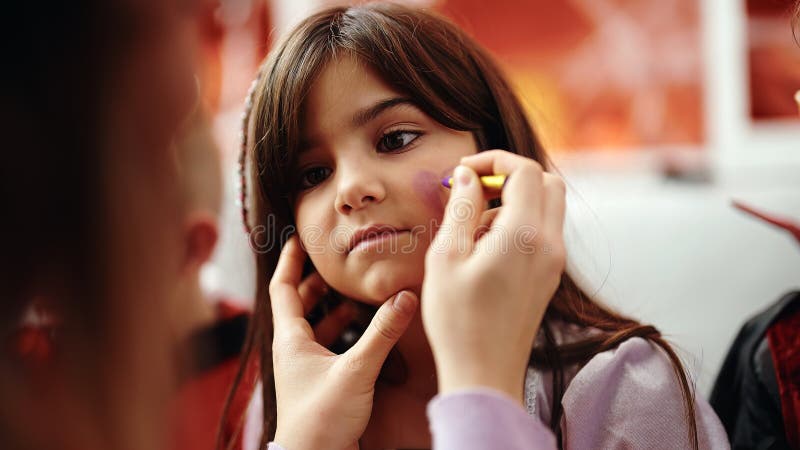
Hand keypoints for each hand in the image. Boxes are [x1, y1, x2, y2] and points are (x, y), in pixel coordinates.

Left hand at [270, 235, 418, 449]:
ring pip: (317, 327)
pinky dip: (345, 334)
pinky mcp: (319, 383)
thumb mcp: (356, 370)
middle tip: (340, 264)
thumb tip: (405, 297)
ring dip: (335, 310)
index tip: (300, 239)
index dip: (291, 261)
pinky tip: (366, 332)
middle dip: (319, 283)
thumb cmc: (321, 420)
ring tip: (360, 294)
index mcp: (291, 339)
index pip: (284, 288)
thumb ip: (382, 333)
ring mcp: (305, 367)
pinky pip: (329, 347)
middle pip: (301, 305)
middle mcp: (294, 350)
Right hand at [422, 150, 566, 402]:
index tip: (463, 172)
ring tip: (473, 228)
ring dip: (515, 200)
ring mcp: (553, 263)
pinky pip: (543, 232)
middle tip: (474, 191)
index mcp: (525, 235)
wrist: (484, 375)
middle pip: (547, 181)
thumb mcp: (447, 257)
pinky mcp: (548, 277)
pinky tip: (484, 250)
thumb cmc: (458, 321)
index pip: (525, 170)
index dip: (493, 160)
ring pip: (548, 206)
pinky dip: (519, 224)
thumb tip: (468, 175)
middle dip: (510, 175)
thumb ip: (462, 208)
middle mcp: (550, 244)